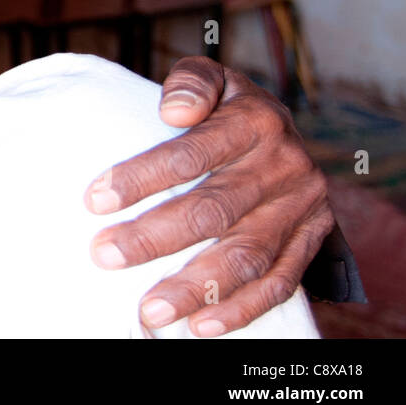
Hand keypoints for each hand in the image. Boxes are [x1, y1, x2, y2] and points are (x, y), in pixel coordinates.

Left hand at [83, 56, 332, 335]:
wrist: (289, 135)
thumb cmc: (228, 109)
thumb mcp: (214, 79)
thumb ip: (191, 83)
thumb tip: (173, 110)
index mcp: (255, 121)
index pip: (191, 153)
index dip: (141, 177)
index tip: (94, 200)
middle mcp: (283, 166)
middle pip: (213, 210)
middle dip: (154, 237)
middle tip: (104, 255)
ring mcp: (300, 208)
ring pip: (245, 256)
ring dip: (194, 287)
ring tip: (149, 309)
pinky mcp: (311, 242)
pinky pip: (278, 284)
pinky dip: (239, 309)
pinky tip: (199, 326)